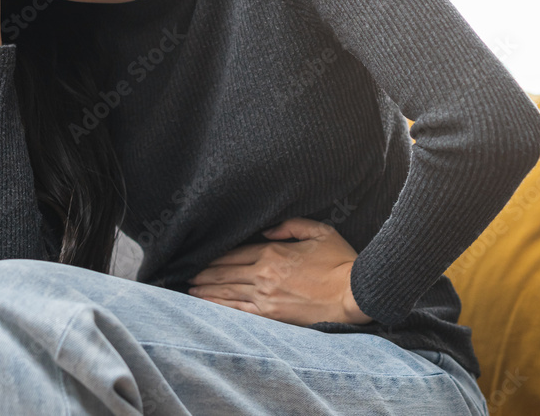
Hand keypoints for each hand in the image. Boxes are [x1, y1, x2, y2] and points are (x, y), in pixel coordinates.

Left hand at [187, 217, 374, 326]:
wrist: (353, 293)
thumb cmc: (340, 261)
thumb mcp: (319, 231)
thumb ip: (291, 225)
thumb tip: (267, 229)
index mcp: (274, 251)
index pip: (236, 252)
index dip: (217, 255)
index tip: (202, 256)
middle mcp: (264, 273)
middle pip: (225, 271)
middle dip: (204, 272)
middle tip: (187, 272)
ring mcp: (266, 295)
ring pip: (227, 290)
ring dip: (206, 289)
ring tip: (191, 288)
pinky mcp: (271, 314)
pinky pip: (238, 310)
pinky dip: (220, 306)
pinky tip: (207, 305)